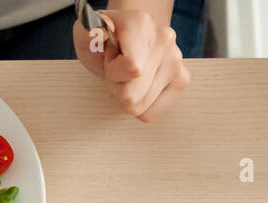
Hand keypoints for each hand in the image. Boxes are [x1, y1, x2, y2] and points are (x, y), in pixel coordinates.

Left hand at [73, 5, 189, 122]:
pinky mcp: (182, 79)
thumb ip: (85, 33)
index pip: (132, 69)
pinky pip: (152, 114)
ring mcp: (176, 60)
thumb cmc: (106, 40)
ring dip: (129, 97)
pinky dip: (141, 106)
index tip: (109, 60)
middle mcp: (164, 39)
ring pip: (141, 108)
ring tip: (128, 76)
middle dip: (117, 88)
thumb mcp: (86, 34)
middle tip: (117, 71)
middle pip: (133, 96)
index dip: (112, 73)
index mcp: (140, 24)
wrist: (131, 35)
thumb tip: (100, 35)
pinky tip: (140, 86)